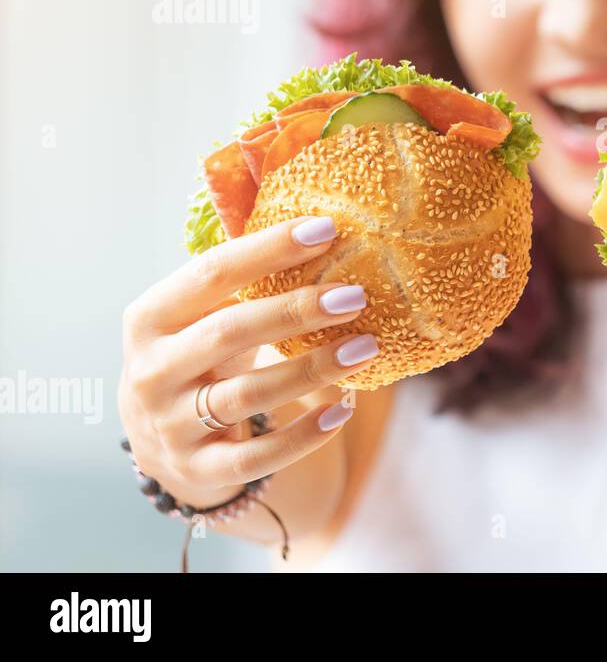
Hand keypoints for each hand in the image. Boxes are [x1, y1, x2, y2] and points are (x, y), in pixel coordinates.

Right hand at [118, 216, 378, 508]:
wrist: (160, 440)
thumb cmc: (198, 354)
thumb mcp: (200, 314)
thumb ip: (239, 277)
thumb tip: (318, 225)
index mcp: (151, 318)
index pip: (212, 273)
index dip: (269, 249)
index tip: (326, 230)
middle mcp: (152, 370)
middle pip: (230, 332)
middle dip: (296, 311)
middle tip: (355, 296)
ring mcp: (171, 424)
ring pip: (249, 395)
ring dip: (313, 370)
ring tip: (367, 347)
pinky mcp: (199, 469)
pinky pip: (257, 457)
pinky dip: (303, 435)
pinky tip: (343, 410)